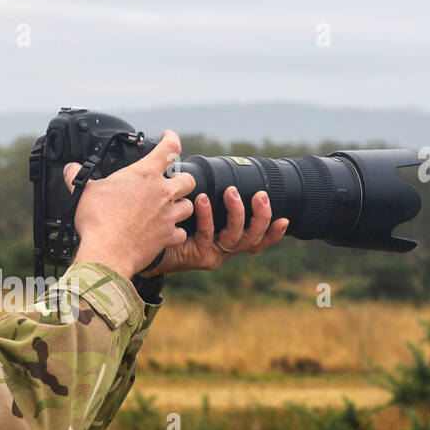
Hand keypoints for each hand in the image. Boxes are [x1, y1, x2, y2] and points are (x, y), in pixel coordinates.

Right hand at [63, 130, 196, 279]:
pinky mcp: (168, 237)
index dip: (172, 138)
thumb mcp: (83, 192)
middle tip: (172, 182)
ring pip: (189, 206)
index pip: (169, 148)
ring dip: (181, 206)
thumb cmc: (98, 221)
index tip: (169, 137)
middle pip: (188, 179)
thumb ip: (77, 176)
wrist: (107, 253)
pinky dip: (175, 232)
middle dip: (182, 179)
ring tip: (171, 208)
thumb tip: (70, 168)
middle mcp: (162, 193)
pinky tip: (167, 232)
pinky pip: (181, 233)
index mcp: (144, 175)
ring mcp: (168, 216)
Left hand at [140, 185, 288, 275]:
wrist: (144, 249)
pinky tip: (203, 199)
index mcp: (225, 242)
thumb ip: (207, 199)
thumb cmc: (167, 229)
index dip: (273, 233)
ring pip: (235, 237)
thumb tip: (211, 172)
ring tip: (231, 192)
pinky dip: (207, 215)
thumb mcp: (192, 214)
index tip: (286, 219)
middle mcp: (223, 251)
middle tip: (261, 196)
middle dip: (261, 217)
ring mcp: (212, 255)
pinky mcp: (197, 256)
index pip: (257, 240)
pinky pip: (207, 234)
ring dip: (237, 212)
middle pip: (254, 240)